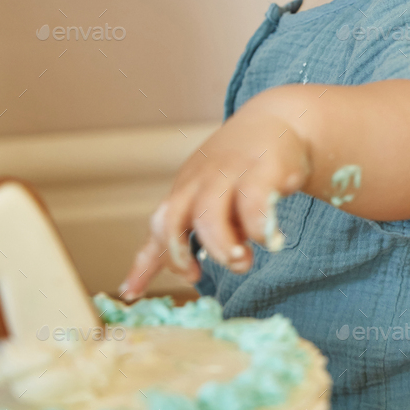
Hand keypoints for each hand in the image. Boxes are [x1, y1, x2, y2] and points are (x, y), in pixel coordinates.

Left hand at [119, 94, 312, 300]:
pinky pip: (255, 202)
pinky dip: (260, 229)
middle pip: (173, 219)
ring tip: (240, 261)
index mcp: (185, 191)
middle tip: (198, 276)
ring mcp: (231, 174)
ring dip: (220, 246)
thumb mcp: (202, 199)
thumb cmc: (234, 170)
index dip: (153, 260)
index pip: (159, 225)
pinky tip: (272, 241)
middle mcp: (202, 182)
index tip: (144, 291)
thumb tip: (133, 287)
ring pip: (209, 213)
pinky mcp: (264, 170)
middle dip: (178, 254)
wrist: (276, 119)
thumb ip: (177, 239)